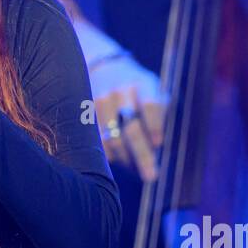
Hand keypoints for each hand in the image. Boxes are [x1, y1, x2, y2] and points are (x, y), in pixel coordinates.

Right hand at [91, 54, 165, 183]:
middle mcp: (120, 92)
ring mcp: (100, 102)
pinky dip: (110, 155)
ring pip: (112, 139)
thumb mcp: (155, 93)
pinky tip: (120, 159)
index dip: (154, 125)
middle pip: (131, 128)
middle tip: (152, 176)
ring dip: (126, 158)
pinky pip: (97, 142)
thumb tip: (158, 150)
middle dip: (142, 155)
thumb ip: (160, 116)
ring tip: (136, 168)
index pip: (150, 105)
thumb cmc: (140, 92)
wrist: (106, 71)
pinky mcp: (86, 113)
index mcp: (143, 85)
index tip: (159, 144)